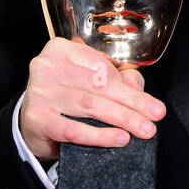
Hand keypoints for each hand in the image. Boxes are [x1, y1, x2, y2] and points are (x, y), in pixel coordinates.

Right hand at [18, 36, 165, 165]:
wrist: (33, 125)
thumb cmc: (65, 98)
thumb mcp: (90, 81)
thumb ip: (118, 78)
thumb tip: (138, 88)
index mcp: (61, 49)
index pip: (102, 67)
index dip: (128, 87)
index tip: (152, 104)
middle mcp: (47, 66)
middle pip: (98, 85)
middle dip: (132, 103)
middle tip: (155, 117)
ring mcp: (40, 92)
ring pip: (89, 104)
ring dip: (122, 118)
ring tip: (143, 128)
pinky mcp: (37, 119)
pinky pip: (73, 129)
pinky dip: (99, 135)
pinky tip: (119, 138)